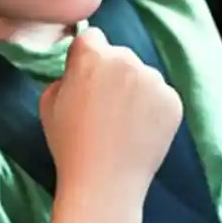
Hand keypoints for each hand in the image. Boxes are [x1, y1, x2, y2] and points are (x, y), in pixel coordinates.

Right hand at [40, 27, 183, 194]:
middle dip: (112, 74)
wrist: (103, 184)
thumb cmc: (69, 145)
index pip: (92, 37)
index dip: (86, 57)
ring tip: (122, 125)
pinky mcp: (173, 101)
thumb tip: (80, 68)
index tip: (85, 77)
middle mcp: (126, 60)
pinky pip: (161, 96)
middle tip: (103, 108)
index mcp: (92, 56)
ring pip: (143, 76)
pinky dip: (153, 110)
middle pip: (120, 56)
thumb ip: (65, 75)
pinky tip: (138, 132)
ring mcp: (153, 80)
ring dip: (135, 91)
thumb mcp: (49, 103)